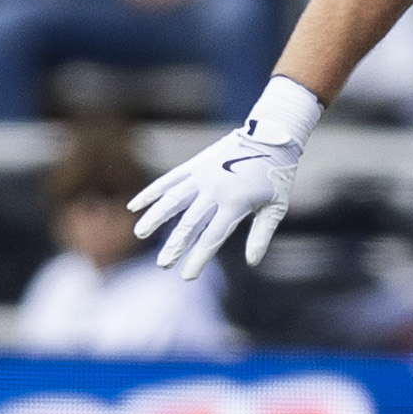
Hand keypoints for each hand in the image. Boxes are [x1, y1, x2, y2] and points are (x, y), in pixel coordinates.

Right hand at [128, 77, 321, 278]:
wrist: (270, 137)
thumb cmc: (276, 177)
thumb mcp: (276, 208)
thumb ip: (261, 235)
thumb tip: (252, 262)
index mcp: (235, 203)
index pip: (212, 237)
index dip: (199, 258)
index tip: (187, 276)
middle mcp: (215, 189)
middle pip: (190, 223)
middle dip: (175, 246)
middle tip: (163, 264)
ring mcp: (202, 176)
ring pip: (173, 200)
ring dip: (155, 218)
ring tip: (140, 234)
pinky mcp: (195, 165)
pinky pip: (169, 180)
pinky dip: (152, 192)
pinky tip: (135, 206)